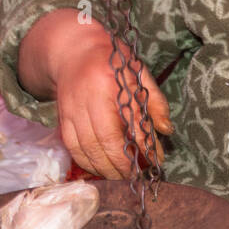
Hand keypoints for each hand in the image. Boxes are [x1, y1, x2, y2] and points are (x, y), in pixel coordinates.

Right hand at [53, 34, 173, 178]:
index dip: (144, 144)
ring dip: (105, 168)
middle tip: (139, 177)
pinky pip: (73, 147)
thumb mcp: (138, 71)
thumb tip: (166, 130)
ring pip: (87, 148)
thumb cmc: (111, 60)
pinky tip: (101, 170)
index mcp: (110, 82)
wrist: (72, 50)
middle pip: (104, 141)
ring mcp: (72, 110)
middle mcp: (87, 98)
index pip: (130, 120)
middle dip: (122, 164)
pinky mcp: (62, 119)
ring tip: (123, 178)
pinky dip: (87, 163)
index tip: (158, 159)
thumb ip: (154, 100)